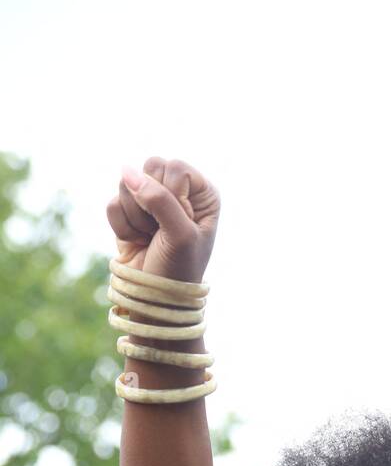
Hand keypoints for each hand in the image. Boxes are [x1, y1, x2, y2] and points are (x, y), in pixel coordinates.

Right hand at [106, 157, 219, 284]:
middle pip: (149, 167)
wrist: (156, 298)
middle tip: (161, 231)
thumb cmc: (179, 268)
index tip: (178, 223)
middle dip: (150, 204)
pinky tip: (137, 241)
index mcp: (202, 193)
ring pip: (127, 183)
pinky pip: (113, 203)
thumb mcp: (179, 235)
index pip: (176, 167)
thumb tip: (126, 171)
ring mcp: (151, 199)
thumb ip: (159, 199)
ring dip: (136, 217)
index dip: (171, 194)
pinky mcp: (128, 211)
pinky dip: (122, 227)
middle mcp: (178, 191)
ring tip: (150, 238)